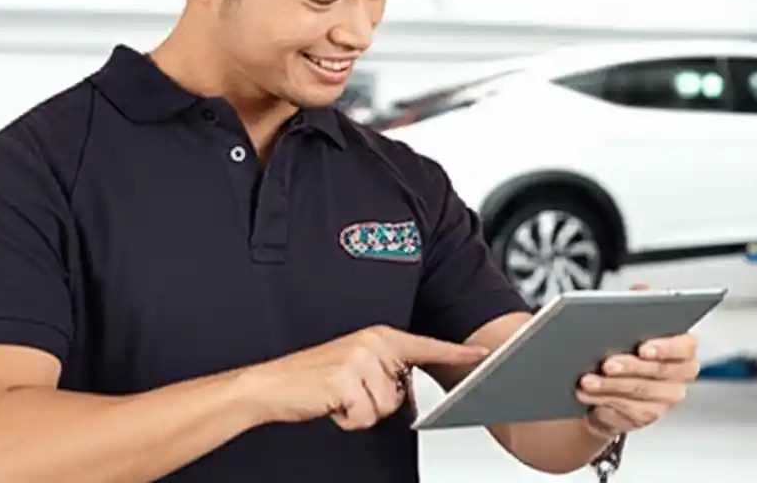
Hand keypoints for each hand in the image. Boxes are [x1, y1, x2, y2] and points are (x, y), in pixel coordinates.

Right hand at [240, 325, 488, 430]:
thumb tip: (407, 391)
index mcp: (380, 336)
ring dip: (361, 412)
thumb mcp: (355, 365)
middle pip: (402, 393)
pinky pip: (365, 417)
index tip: (484, 355)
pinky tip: (332, 404)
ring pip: (386, 408)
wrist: (272, 385)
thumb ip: (386, 370)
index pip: (426, 347)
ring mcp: (360, 360)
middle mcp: (374, 344)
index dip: (457, 353)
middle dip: (377, 403)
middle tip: (348, 392)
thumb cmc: (314, 378)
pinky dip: (348, 420)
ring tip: (338, 397)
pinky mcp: (347, 381)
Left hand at [575, 309, 699, 437]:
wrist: (613, 386)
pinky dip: (602, 400)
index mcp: (683, 349)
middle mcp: (679, 375)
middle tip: (606, 363)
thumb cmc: (626, 350)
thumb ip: (639, 304)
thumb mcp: (631, 324)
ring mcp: (664, 399)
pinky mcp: (645, 416)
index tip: (643, 347)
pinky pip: (625, 411)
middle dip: (629, 367)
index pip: (684, 347)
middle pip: (658, 372)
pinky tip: (585, 394)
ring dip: (609, 386)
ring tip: (586, 379)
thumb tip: (642, 289)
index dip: (664, 347)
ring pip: (638, 392)